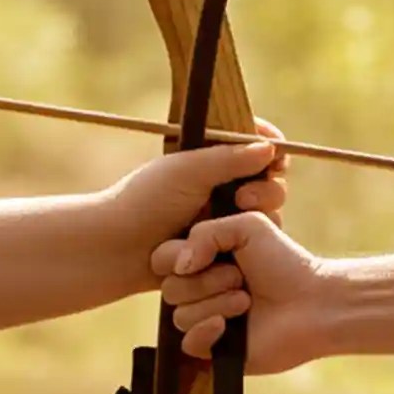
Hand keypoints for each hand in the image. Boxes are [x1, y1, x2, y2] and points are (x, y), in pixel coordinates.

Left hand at [109, 119, 288, 290]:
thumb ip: (229, 158)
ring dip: (262, 214)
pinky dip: (252, 242)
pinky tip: (238, 244)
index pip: (254, 143)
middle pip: (269, 180)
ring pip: (268, 213)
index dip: (269, 145)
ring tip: (238, 219)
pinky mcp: (225, 246)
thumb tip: (270, 147)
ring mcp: (225, 215)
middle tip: (244, 197)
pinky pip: (255, 243)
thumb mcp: (188, 171)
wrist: (119, 250)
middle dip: (267, 186)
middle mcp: (222, 183)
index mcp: (210, 155)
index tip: (274, 151)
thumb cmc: (146, 202)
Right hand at [151, 212, 329, 374]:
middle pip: (170, 289)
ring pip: (179, 316)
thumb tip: (180, 265)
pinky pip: (188, 343)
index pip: (163, 259)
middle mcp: (201, 290)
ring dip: (215, 305)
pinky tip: (228, 326)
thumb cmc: (283, 261)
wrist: (312, 301)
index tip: (207, 255)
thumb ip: (204, 232)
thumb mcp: (247, 227)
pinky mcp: (215, 349)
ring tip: (246, 302)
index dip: (177, 257)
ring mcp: (206, 320)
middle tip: (239, 279)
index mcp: (203, 260)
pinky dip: (206, 332)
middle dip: (205, 282)